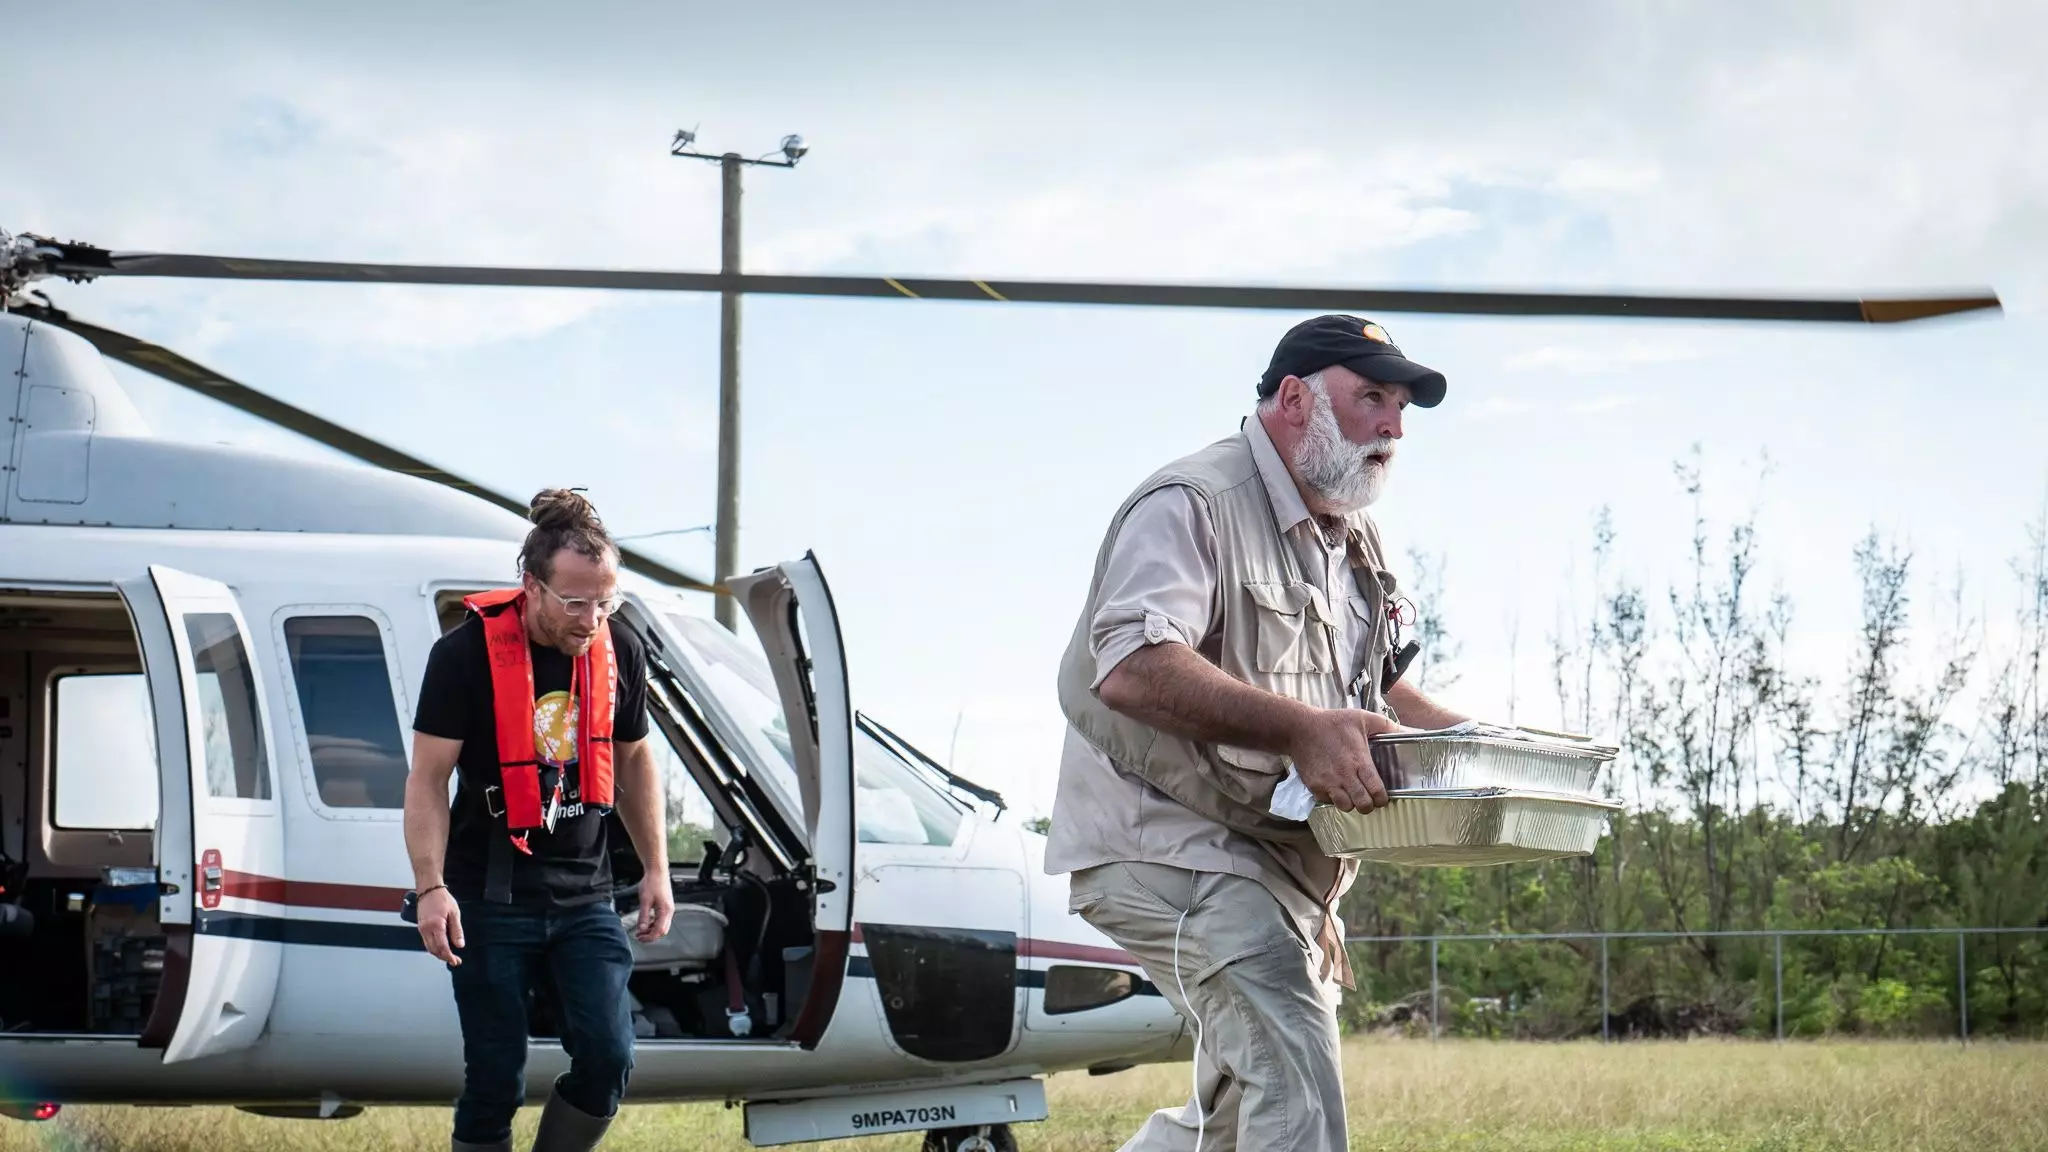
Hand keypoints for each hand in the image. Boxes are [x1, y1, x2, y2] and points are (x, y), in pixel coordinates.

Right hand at [418, 887, 463, 965]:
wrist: (428, 890)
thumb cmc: (442, 899)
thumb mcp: (454, 913)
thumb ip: (456, 930)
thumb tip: (459, 945)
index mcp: (436, 926)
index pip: (442, 947)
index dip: (449, 956)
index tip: (456, 961)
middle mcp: (426, 929)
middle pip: (434, 950)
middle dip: (444, 957)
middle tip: (455, 960)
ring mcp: (421, 929)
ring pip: (429, 947)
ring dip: (438, 954)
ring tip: (449, 956)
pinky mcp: (420, 927)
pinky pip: (426, 941)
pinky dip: (434, 947)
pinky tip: (442, 947)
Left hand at [634, 870, 674, 942]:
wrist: (657, 871)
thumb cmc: (652, 882)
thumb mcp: (645, 900)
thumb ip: (643, 916)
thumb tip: (641, 929)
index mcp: (665, 910)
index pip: (659, 931)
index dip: (649, 937)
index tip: (640, 938)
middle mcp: (669, 911)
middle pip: (662, 931)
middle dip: (651, 936)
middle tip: (639, 936)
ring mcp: (668, 909)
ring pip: (662, 926)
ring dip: (651, 930)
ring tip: (640, 930)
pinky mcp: (666, 906)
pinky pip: (661, 920)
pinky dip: (653, 924)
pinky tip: (646, 923)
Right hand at [1287, 708, 1404, 812]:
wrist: (1300, 728)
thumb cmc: (1333, 723)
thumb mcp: (1363, 718)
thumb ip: (1387, 726)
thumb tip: (1409, 731)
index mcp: (1359, 760)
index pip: (1377, 791)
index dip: (1383, 798)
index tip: (1382, 796)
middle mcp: (1344, 775)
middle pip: (1363, 805)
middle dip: (1369, 805)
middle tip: (1369, 798)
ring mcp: (1328, 782)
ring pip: (1346, 807)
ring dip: (1352, 804)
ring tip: (1353, 795)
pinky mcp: (1315, 786)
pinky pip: (1328, 801)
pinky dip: (1334, 799)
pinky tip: (1337, 789)